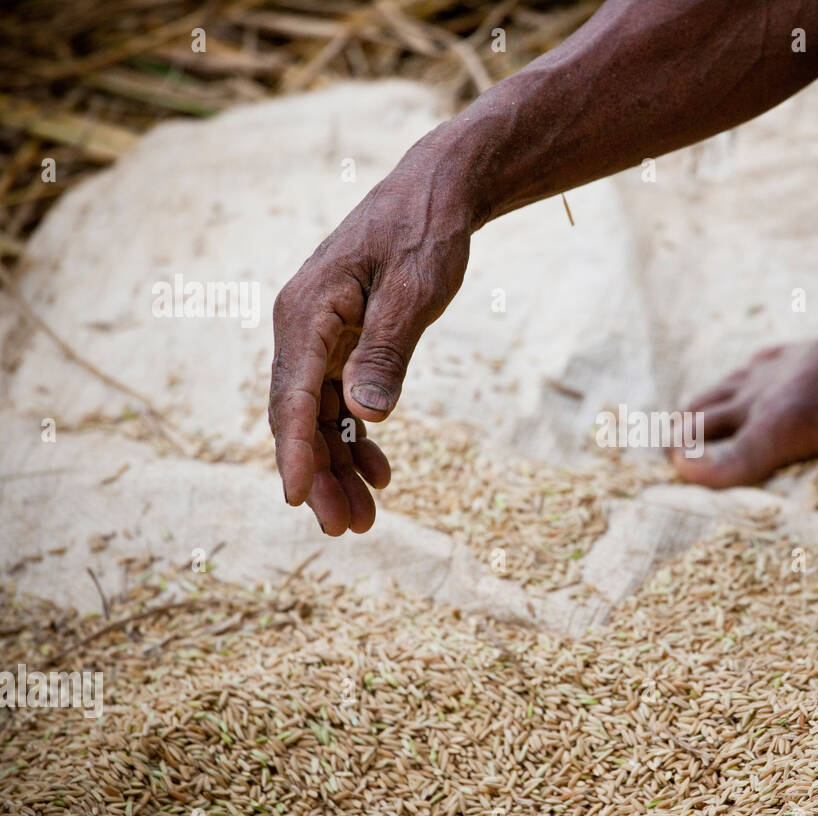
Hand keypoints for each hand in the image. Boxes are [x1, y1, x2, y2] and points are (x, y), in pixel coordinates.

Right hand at [269, 139, 470, 533]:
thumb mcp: (414, 293)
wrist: (435, 195)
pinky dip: (357, 438)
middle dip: (320, 475)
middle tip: (347, 529)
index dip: (295, 452)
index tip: (299, 499)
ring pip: (321, 417)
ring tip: (366, 519)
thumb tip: (365, 414)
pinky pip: (340, 401)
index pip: (294, 395)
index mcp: (308, 312)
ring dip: (339, 467)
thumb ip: (387, 352)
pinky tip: (380, 471)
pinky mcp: (343, 343)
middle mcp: (303, 328)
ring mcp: (321, 337)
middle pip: (300, 416)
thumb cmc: (424, 235)